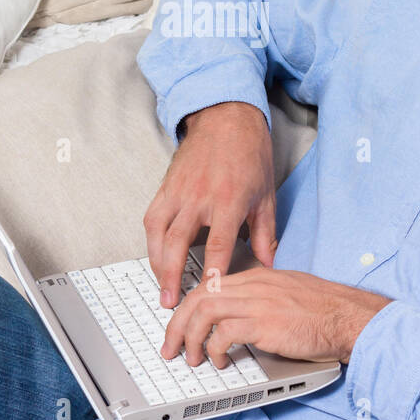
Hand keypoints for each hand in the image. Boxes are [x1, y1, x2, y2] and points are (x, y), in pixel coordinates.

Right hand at [143, 101, 276, 308]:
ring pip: (159, 233)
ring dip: (157, 263)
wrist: (226, 116)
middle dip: (172, 276)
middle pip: (178, 243)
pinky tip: (156, 256)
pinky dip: (151, 240)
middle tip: (170, 302)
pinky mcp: (166, 186)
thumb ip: (266, 233)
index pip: (218, 244)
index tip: (208, 295)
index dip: (212, 273)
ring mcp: (178, 191)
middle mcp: (199, 197)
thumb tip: (268, 264)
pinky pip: (152, 218)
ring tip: (162, 287)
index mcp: (228, 200)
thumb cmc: (250, 153)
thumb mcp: (266, 195)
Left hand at [159, 267, 392, 365]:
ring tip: (192, 358)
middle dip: (177, 324)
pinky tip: (220, 360)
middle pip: (198, 297)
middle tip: (171, 347)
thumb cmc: (324, 309)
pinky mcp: (265, 323)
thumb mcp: (286, 292)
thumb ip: (261, 297)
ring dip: (191, 338)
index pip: (208, 286)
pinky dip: (215, 348)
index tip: (179, 327)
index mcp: (257, 276)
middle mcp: (253, 284)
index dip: (187, 308)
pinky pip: (224, 332)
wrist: (347, 316)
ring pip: (204, 311)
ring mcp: (258, 302)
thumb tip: (238, 316)